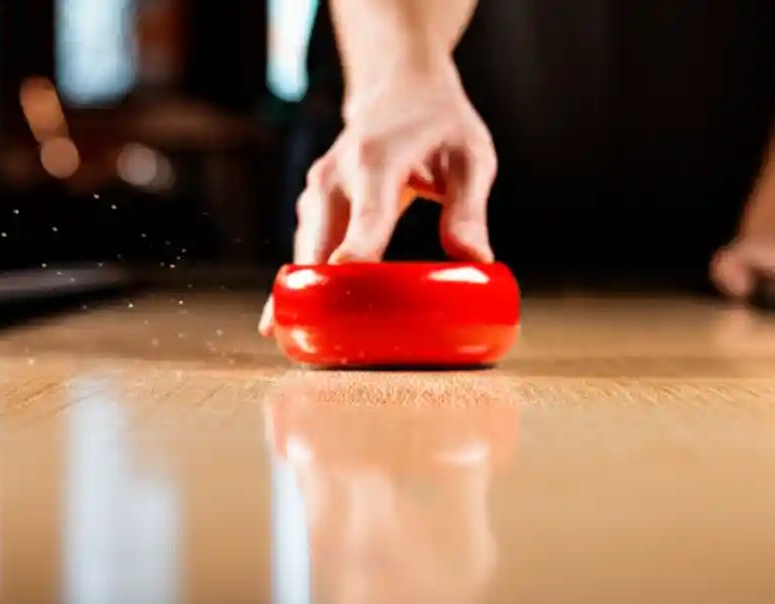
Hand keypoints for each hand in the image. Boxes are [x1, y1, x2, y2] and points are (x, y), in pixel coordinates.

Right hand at [259, 60, 496, 335]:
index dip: (354, 256)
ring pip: (303, 252)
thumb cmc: (439, 123)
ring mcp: (316, 192)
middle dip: (319, 294)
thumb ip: (469, 209)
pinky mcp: (312, 207)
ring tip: (303, 346)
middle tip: (321, 345)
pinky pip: (303, 251)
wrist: (396, 87)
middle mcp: (335, 177)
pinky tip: (298, 325)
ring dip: (302, 296)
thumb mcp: (470, 157)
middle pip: (319, 244)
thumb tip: (476, 261)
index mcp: (377, 160)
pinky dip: (304, 285)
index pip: (366, 217)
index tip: (342, 289)